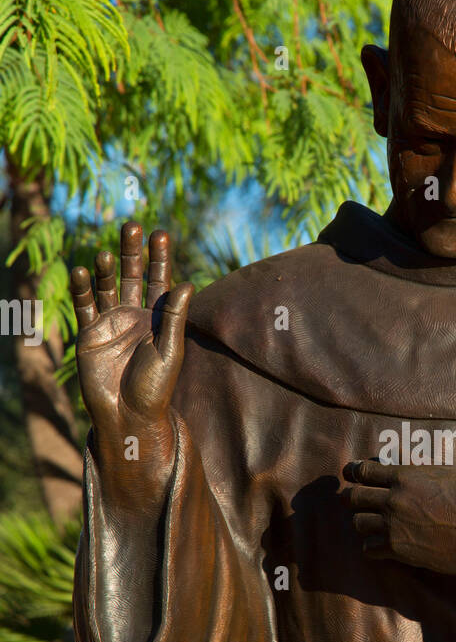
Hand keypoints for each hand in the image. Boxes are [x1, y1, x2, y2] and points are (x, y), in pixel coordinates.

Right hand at [71, 222, 192, 509]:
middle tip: (131, 226)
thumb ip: (175, 317)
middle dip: (132, 252)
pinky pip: (84, 306)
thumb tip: (187, 283)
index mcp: (159, 318)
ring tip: (106, 253)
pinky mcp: (90, 333)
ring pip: (107, 287)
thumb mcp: (170, 350)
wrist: (128, 414)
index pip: (160, 280)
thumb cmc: (155, 387)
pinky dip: (82, 289)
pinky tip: (82, 270)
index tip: (160, 232)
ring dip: (106, 269)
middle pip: (132, 275)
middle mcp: (135, 315)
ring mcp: (111, 322)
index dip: (159, 257)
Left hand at [343, 460, 455, 584]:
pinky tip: (380, 546)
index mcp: (405, 476)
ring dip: (362, 523)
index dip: (353, 472)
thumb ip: (417, 467)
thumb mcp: (445, 472)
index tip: (349, 474)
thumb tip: (399, 460)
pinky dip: (372, 547)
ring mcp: (393, 525)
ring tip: (369, 524)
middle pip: (353, 497)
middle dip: (351, 498)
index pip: (364, 471)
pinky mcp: (398, 550)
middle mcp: (393, 499)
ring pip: (357, 523)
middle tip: (353, 501)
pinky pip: (368, 549)